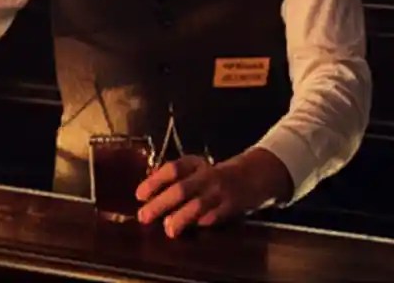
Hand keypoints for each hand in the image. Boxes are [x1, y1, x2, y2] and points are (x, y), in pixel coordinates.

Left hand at [135, 149, 292, 238]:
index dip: (154, 181)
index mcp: (195, 164)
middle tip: (144, 215)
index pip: (172, 169)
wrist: (253, 174)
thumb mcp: (196, 170)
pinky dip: (202, 222)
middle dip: (160, 204)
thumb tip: (149, 197)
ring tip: (168, 229)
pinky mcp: (231, 206)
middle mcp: (207, 175)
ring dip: (180, 218)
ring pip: (197, 205)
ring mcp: (220, 191)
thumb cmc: (215, 176)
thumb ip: (175, 180)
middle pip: (181, 189)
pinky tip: (193, 228)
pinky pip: (214, 216)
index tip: (140, 194)